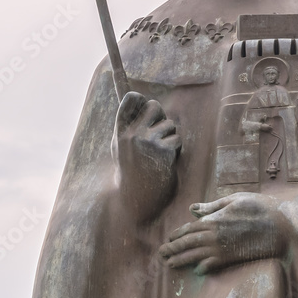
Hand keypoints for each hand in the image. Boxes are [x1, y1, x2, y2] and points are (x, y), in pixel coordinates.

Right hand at [111, 92, 180, 220]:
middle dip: (160, 116)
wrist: (135, 199)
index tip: (144, 104)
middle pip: (154, 105)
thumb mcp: (121, 146)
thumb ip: (128, 125)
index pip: (130, 99)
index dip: (141, 98)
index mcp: (120, 131)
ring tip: (160, 152)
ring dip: (169, 136)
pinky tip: (166, 160)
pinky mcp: (163, 151)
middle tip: (158, 130)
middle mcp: (132, 134)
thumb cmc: (130, 171)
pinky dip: (175, 148)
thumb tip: (138, 99)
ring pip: (169, 124)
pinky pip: (176, 139)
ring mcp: (148, 142)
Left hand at [159, 192, 288, 275]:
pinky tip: (197, 271)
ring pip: (195, 256)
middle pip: (188, 243)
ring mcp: (222, 249)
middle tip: (161, 254)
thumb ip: (213, 206)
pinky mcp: (232, 258)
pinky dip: (203, 268)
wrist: (281, 225)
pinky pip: (213, 265)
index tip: (169, 239)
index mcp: (214, 219)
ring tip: (170, 264)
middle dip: (173, 249)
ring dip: (181, 260)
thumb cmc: (260, 207)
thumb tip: (192, 209)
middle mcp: (214, 235)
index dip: (177, 234)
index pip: (189, 228)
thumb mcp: (234, 199)